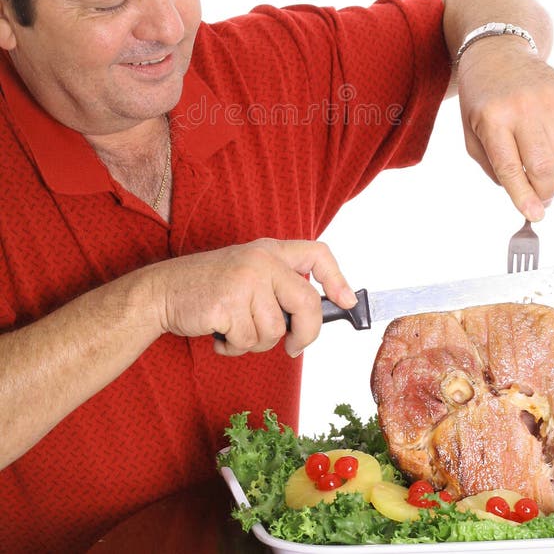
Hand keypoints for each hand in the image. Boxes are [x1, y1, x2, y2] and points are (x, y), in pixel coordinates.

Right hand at [150, 238, 356, 357]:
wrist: (162, 291)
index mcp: (269, 250)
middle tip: (294, 348)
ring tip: (232, 329)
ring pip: (275, 331)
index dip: (337, 279)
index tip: (347, 301)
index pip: (317, 253)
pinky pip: (248, 342)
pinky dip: (234, 348)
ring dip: (255, 342)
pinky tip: (219, 333)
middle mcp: (261, 260)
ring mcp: (245, 281)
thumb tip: (313, 319)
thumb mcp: (247, 273)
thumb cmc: (207, 288)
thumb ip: (277, 286)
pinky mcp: (228, 304)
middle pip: (307, 303)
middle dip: (305, 334)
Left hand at [457, 40, 553, 219]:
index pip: (509, 166)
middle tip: (542, 200)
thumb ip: (492, 164)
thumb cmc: (480, 98)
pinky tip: (541, 125)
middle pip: (543, 165)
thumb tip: (522, 193)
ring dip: (550, 161)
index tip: (534, 215)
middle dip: (545, 190)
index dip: (523, 195)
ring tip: (531, 143)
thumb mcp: (471, 130)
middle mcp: (521, 108)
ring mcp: (546, 99)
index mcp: (491, 119)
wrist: (497, 51)